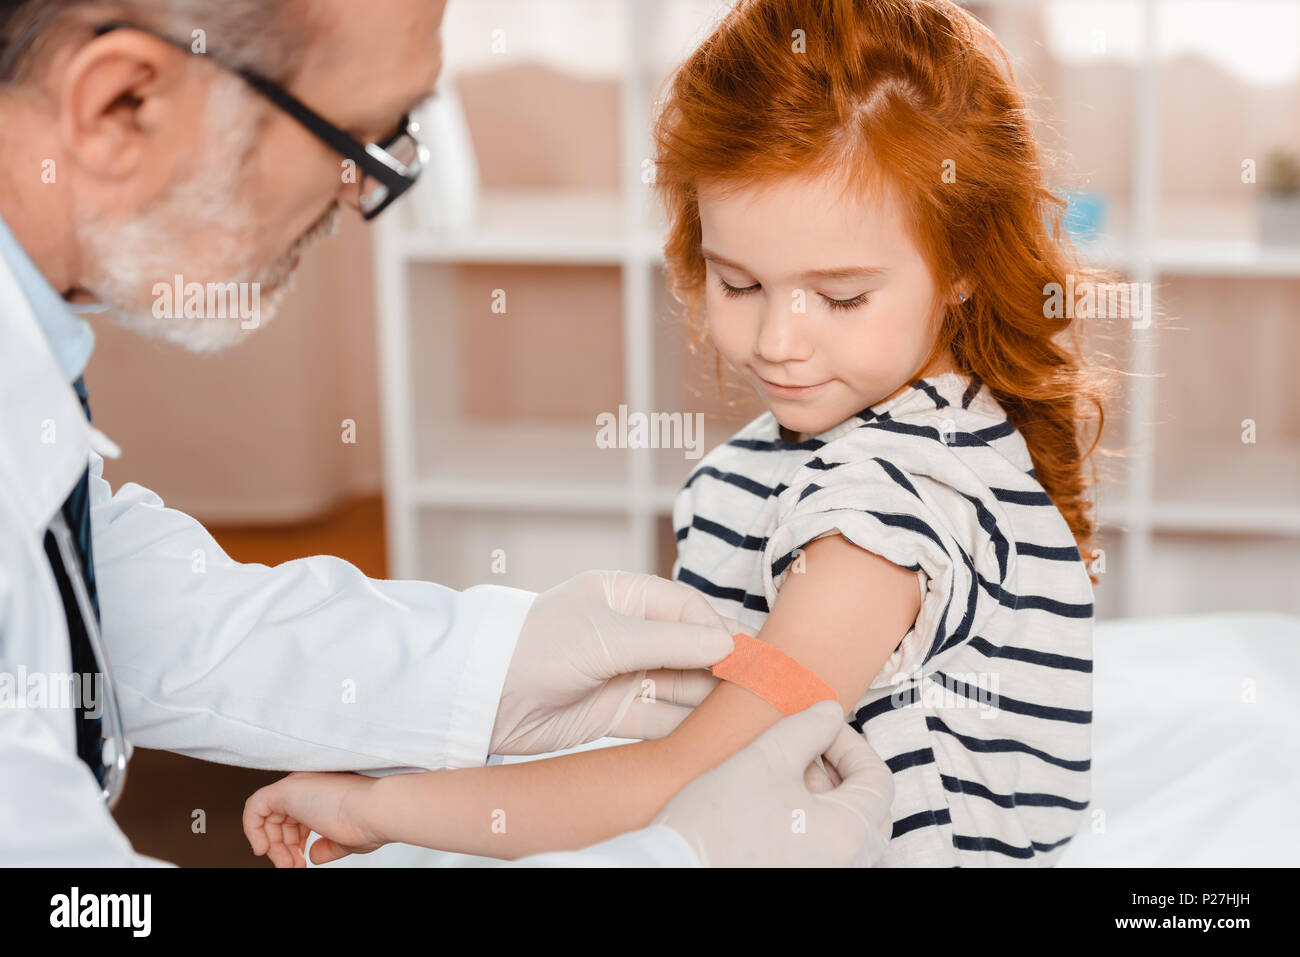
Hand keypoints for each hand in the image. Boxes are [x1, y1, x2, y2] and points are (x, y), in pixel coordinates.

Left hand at [243, 771, 384, 867]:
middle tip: (292, 867)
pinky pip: (254, 807)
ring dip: (273, 847)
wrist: (375, 811)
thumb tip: (312, 855)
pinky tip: (263, 848)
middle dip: (283, 849)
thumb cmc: (368, 822)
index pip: (297, 818)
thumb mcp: (344, 840)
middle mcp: (309, 787)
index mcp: (324, 795)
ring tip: (286, 865)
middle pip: (281, 819)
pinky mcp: (285, 789)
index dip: (294, 843)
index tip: (300, 860)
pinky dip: (252, 829)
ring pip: (267, 816)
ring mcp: (297, 786)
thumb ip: (326, 846)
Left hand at [490, 570, 733, 753]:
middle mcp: (627, 633)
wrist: (481, 698)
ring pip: (679, 686)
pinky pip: (660, 718)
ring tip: (747, 711)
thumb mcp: (607, 638)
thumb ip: (670, 643)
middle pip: (689, 649)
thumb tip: (727, 645)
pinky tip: (712, 734)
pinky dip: (685, 727)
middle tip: (763, 685)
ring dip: (709, 699)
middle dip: (723, 667)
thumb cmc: (537, 647)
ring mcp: (621, 673)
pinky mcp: (613, 712)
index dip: (719, 631)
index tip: (749, 653)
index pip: (687, 609)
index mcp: (623, 597)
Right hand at [652, 700, 894, 866]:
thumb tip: (830, 711)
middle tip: (805, 751)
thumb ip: (807, 728)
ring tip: (784, 775)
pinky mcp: (799, 879)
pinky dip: (810, 822)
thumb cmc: (718, 822)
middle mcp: (846, 863)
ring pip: (844, 830)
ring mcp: (824, 875)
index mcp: (849, 834)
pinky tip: (775, 805)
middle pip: (867, 808)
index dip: (850, 742)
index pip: (878, 778)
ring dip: (824, 796)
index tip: (818, 729)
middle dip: (840, 771)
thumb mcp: (765, 758)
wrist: (674, 867)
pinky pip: (823, 849)